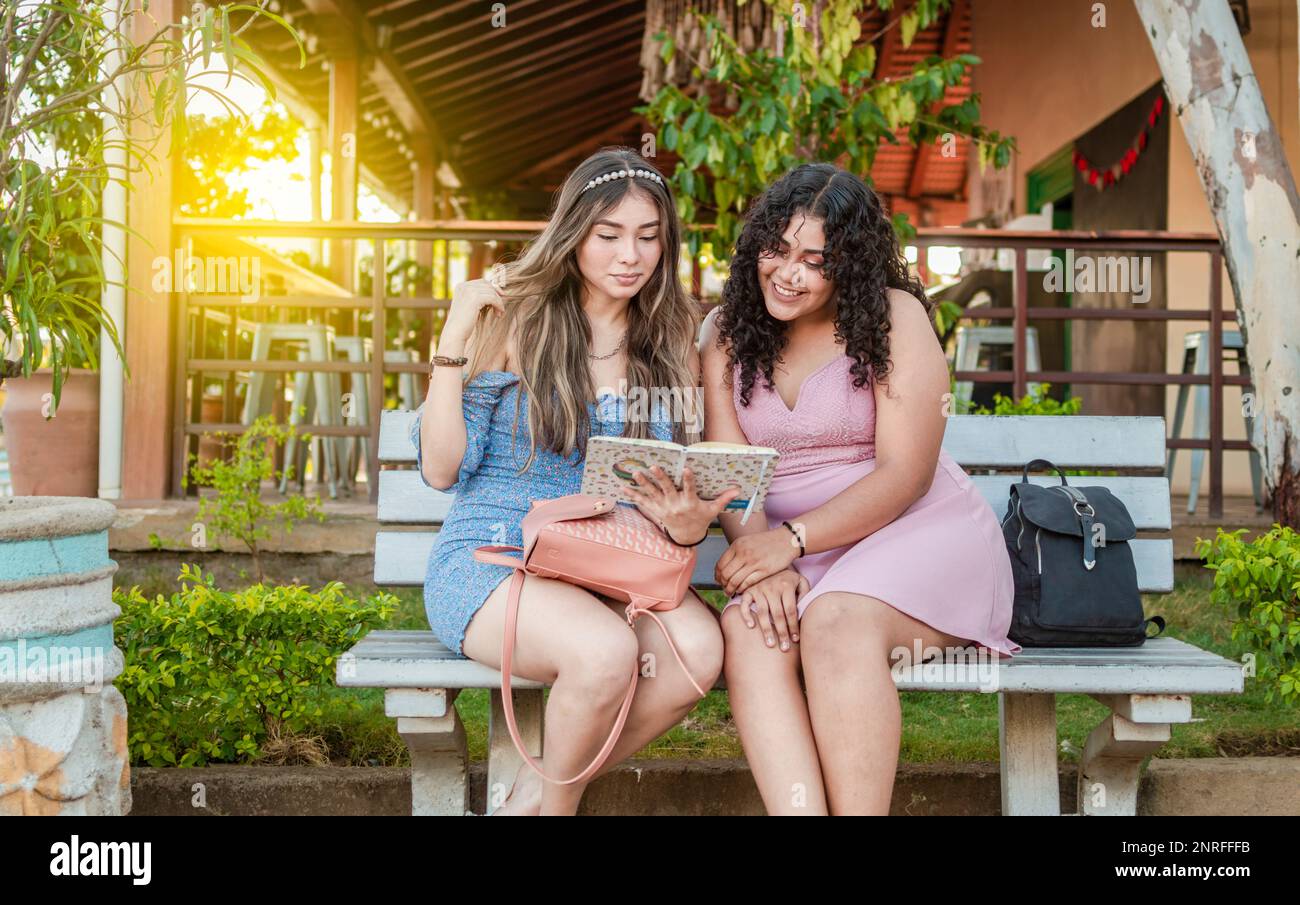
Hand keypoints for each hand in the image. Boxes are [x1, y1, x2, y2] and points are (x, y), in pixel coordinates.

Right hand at [442, 276, 505, 341]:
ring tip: (499, 313)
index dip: (493, 289)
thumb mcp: (470, 306)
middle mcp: (464, 286)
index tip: (499, 300)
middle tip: (500, 308)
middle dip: (496, 295)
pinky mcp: (475, 298)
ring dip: (498, 302)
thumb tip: (497, 291)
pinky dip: (498, 305)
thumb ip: (478, 297)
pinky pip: (493, 298)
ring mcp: (469, 291)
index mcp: (461, 286)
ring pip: (492, 292)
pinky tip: (499, 314)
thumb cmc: (464, 323)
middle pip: (488, 285)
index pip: (482, 282)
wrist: (455, 333)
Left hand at [621, 465, 740, 544]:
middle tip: (653, 467)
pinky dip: (633, 495)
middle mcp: (675, 506)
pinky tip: (623, 487)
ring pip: (652, 494)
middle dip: (660, 478)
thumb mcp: (712, 511)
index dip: (688, 479)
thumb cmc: (700, 520)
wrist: (687, 537)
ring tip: (635, 473)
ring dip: (643, 484)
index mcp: (690, 503)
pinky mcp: (656, 511)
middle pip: (667, 490)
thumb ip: (723, 499)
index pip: (690, 489)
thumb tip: (738, 490)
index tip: (686, 469)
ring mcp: (664, 508)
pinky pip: (643, 502)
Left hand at [716, 527, 800, 595]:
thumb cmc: (767, 542)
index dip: (717, 575)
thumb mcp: (747, 541)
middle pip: (725, 574)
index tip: (719, 580)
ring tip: (730, 593)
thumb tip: (724, 566)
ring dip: (730, 589)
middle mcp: (743, 553)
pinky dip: (741, 589)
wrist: (786, 540)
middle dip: (722, 584)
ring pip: (734, 581)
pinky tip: (741, 591)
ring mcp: (753, 562)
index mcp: (737, 545)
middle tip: (724, 589)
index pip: (720, 564)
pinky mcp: (764, 570)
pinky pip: (747, 583)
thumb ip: (736, 552)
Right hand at [735, 568, 809, 651]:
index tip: (796, 639)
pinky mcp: (749, 590)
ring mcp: (759, 588)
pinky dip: (746, 615)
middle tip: (784, 648)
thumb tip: (804, 610)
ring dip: (766, 630)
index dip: (793, 626)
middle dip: (781, 633)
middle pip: (778, 615)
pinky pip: (744, 604)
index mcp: (786, 585)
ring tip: (770, 644)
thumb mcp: (801, 581)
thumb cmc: (789, 578)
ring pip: (762, 612)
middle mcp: (772, 587)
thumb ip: (805, 594)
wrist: (772, 561)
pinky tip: (751, 627)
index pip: (791, 610)